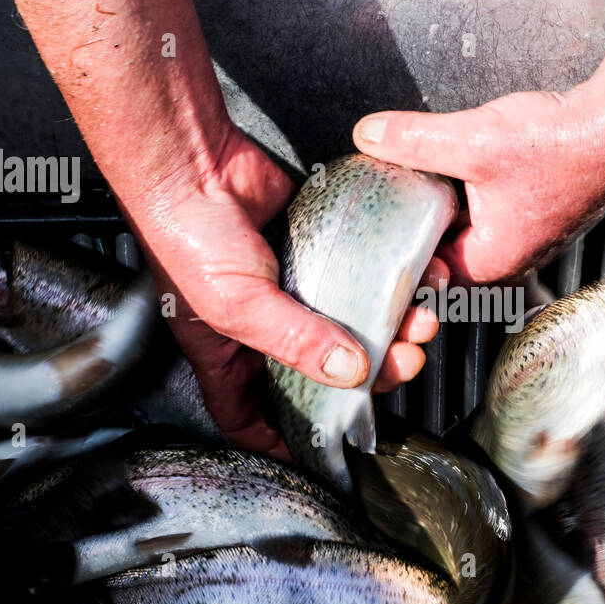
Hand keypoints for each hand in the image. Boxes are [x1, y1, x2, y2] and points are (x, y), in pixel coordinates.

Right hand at [131, 127, 442, 452]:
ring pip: (352, 322)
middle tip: (405, 362)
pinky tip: (415, 280)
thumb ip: (295, 341)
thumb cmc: (185, 235)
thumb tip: (352, 372)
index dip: (290, 438)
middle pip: (326, 371)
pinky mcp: (317, 247)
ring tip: (420, 319)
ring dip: (392, 326)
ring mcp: (293, 287)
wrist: (191, 159)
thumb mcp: (237, 304)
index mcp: (230, 354)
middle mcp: (264, 325)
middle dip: (371, 374)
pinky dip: (389, 279)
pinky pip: (362, 272)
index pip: (256, 417)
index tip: (332, 445)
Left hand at [352, 85, 604, 283]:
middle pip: (442, 256)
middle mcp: (510, 258)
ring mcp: (525, 236)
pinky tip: (452, 171)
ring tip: (408, 188)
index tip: (370, 238)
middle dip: (414, 232)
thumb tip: (369, 135)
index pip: (426, 279)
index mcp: (490, 262)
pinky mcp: (534, 212)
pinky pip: (485, 215)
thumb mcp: (472, 141)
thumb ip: (413, 140)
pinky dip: (465, 199)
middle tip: (379, 210)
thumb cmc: (563, 146)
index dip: (396, 258)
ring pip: (464, 234)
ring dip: (440, 214)